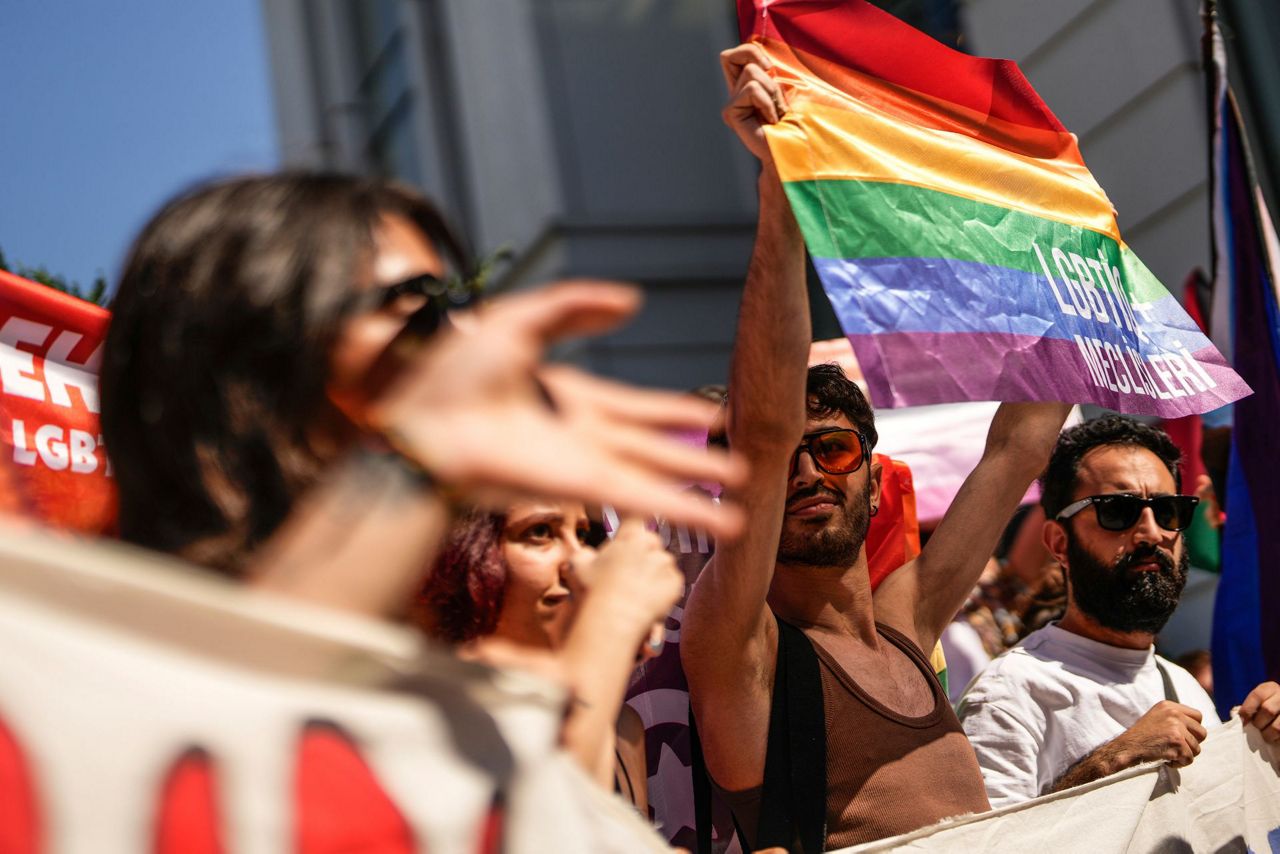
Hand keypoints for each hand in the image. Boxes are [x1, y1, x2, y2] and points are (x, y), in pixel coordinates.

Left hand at [368, 282, 745, 538]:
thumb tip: (632, 301)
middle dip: (693, 458)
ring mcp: (585, 464)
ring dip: (698, 495)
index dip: (671, 412)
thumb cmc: (455, 375)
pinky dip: (684, 510)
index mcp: (567, 398)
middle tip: (738, 466)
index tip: (709, 417)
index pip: (633, 408)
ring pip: (655, 482)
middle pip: (652, 449)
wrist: (424, 423)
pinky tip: (721, 521)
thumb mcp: (518, 320)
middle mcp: (582, 437)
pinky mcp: (584, 487)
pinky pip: (645, 499)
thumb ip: (575, 306)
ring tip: (741, 511)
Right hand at [579, 518, 683, 638]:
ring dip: (653, 573)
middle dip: (643, 553)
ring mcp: (665, 563)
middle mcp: (650, 544)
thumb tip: (589, 554)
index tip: (636, 519)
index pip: (636, 518)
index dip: (635, 519)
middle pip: (650, 542)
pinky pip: (671, 582)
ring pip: (662, 563)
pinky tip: (647, 600)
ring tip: (636, 592)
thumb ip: (584, 554)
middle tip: (629, 572)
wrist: (613, 620)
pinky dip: (663, 589)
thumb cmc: (593, 591)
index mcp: (629, 536)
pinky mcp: (676, 583)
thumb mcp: (577, 566)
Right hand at [720, 42, 786, 162]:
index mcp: (747, 88)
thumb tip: (758, 52)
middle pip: (733, 56)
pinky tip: (770, 121)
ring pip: (751, 72)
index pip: (735, 55)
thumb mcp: (785, 91)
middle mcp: (735, 94)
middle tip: (774, 89)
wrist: (793, 152)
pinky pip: (752, 90)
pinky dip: (767, 102)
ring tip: (775, 113)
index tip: (771, 70)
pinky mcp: (730, 113)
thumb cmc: (795, 126)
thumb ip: (769, 73)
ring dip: (771, 90)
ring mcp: (732, 104)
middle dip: (759, 64)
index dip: (752, 52)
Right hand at [1108, 701, 1208, 769]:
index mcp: (1168, 706)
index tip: (1182, 736)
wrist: (1126, 748)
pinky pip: (1189, 759)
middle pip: (1202, 733)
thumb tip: (1197, 728)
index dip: (1193, 729)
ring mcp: (1176, 728)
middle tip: (1176, 747)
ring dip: (1184, 755)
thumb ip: (1175, 718)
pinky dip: (1179, 763)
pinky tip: (1166, 759)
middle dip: (1192, 744)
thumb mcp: (1157, 718)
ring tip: (1168, 753)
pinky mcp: (1177, 743)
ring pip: (1197, 748)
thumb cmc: (1141, 737)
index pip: (1198, 716)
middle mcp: (1174, 714)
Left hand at [1239, 680, 1279, 742]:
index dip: (1247, 709)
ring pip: (1277, 727)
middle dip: (1258, 723)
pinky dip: (1276, 740)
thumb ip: (1248, 708)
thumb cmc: (1264, 711)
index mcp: (1271, 688)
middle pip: (1268, 710)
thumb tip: (1237, 717)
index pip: (1257, 695)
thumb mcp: (1257, 704)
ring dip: (1267, 734)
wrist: (1278, 712)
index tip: (1243, 721)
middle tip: (1257, 727)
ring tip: (1266, 734)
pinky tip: (1275, 737)